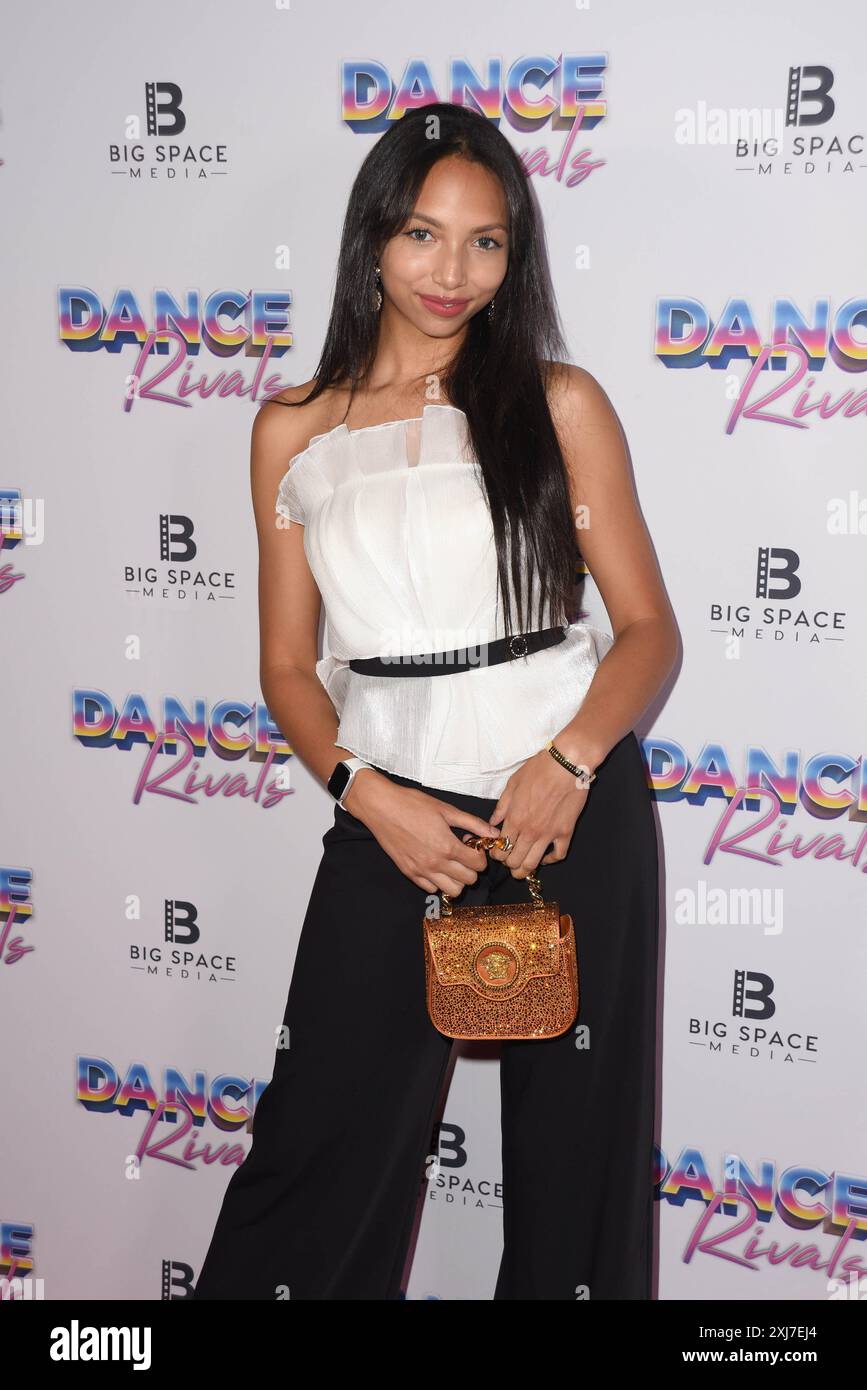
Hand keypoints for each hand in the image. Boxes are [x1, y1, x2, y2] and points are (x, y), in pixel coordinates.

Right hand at [341, 770, 500, 897]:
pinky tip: (435, 865)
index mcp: (447, 846)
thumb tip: (493, 834)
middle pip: (469, 881)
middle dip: (471, 868)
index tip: (471, 844)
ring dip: (457, 878)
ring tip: (451, 862)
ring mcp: (421, 870)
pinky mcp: (409, 873)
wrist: (381, 807)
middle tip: (463, 853)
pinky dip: (438, 881)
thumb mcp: (446, 810)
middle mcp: (435, 863)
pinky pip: (431, 888)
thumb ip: (473, 824)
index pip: (478, 865)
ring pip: (452, 890)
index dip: (480, 855)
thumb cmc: (413, 804)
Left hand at [482, 748, 590, 878]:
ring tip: (521, 869)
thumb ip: (502, 807)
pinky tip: (545, 857)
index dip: (496, 854)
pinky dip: (550, 860)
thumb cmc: (538, 769)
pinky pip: (558, 855)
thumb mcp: (512, 784)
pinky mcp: (566, 832)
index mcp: (514, 819)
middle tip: (509, 861)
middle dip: (508, 865)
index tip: (498, 852)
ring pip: (533, 863)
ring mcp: (549, 834)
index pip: (500, 848)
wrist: (566, 764)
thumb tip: (493, 822)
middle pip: (514, 861)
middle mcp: (530, 831)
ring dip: (524, 870)